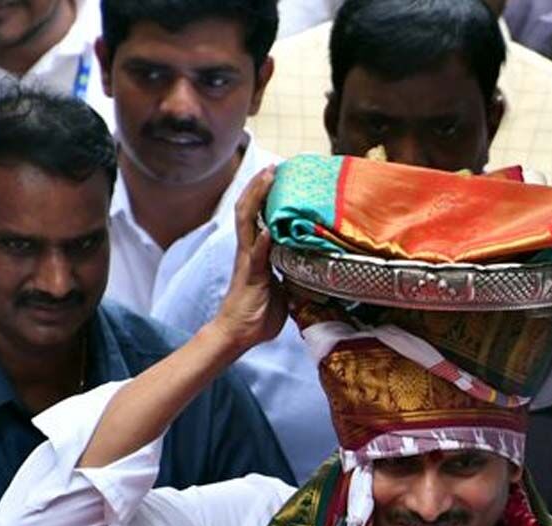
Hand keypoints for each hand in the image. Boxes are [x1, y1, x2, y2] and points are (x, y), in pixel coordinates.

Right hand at [211, 166, 287, 354]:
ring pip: (248, 222)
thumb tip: (313, 266)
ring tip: (268, 178)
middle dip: (260, 187)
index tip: (278, 176)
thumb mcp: (283, 288)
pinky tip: (268, 231)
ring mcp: (248, 262)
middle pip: (249, 210)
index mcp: (256, 252)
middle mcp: (248, 251)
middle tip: (274, 167)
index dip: (265, 195)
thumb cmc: (259, 313)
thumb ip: (292, 273)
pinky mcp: (251, 277)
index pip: (258, 216)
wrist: (239, 334)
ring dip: (257, 199)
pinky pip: (256, 256)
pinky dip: (262, 242)